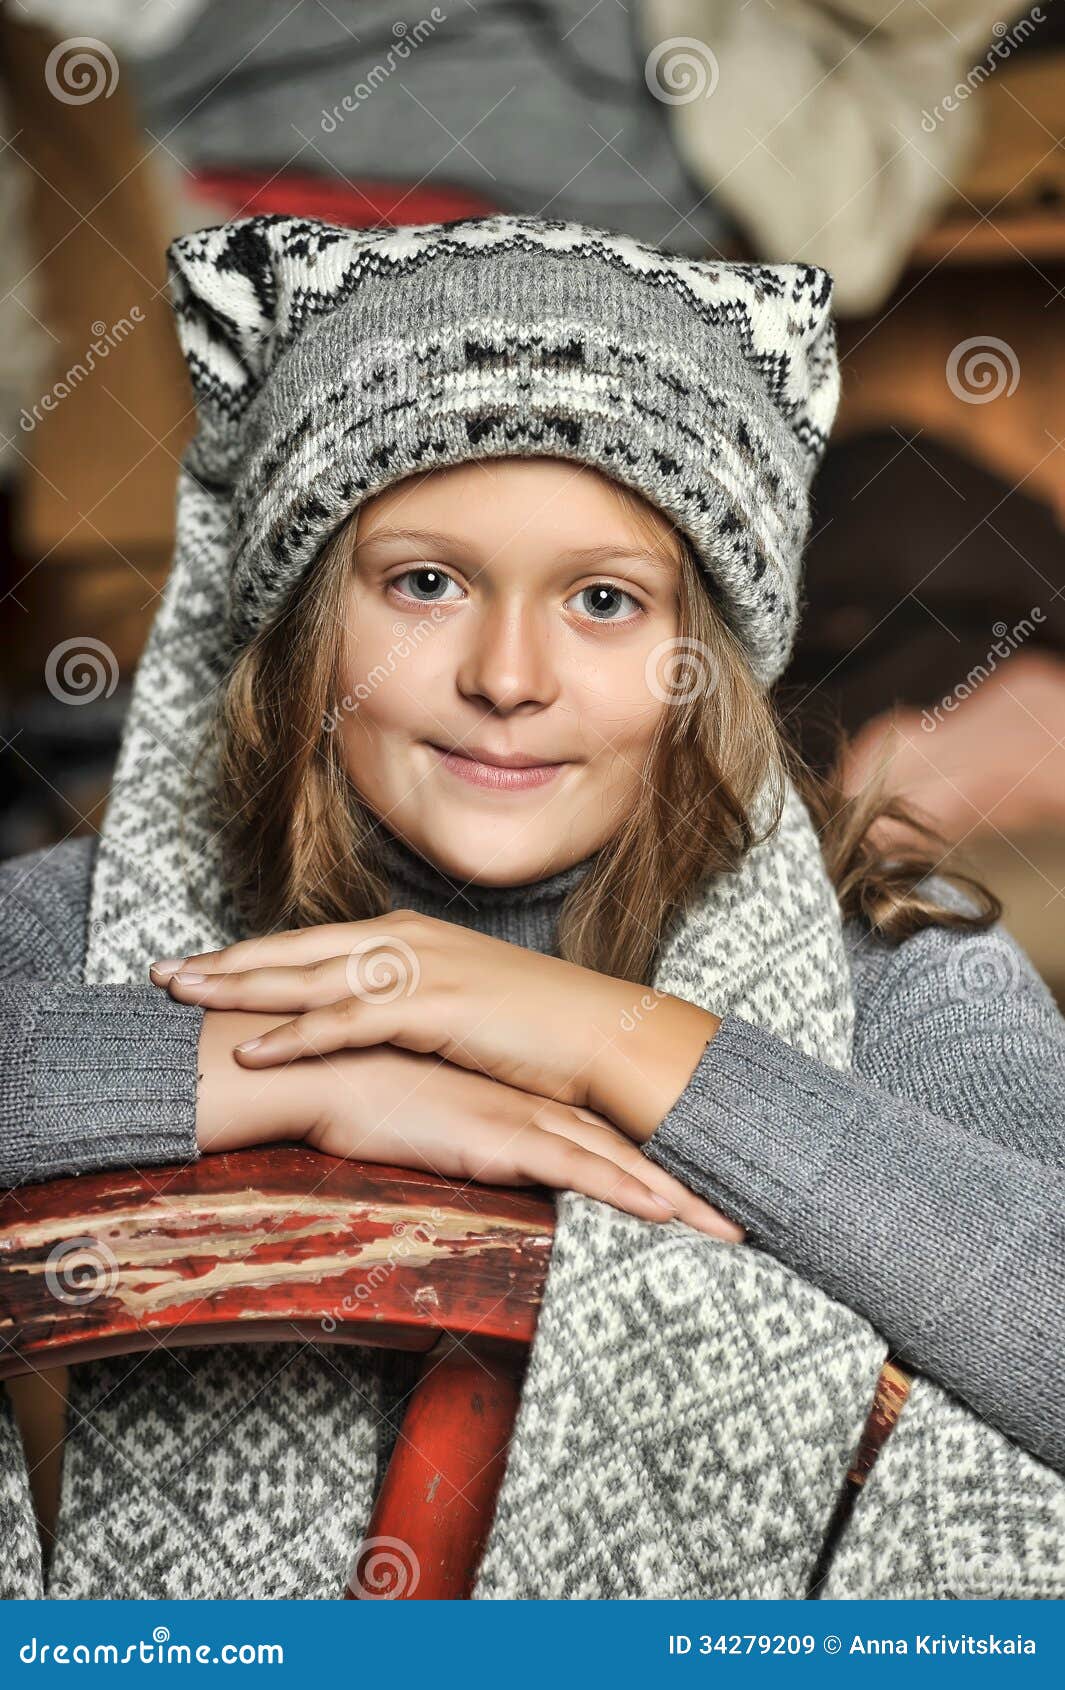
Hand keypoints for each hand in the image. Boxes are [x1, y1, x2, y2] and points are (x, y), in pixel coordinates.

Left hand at [149, 913, 720, 1142]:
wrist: (607, 1037)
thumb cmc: (541, 1031)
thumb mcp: (466, 1007)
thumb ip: (415, 1007)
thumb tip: (376, 1028)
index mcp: (411, 939)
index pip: (314, 945)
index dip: (252, 955)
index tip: (199, 966)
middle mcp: (407, 942)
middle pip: (295, 951)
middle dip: (224, 963)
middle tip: (160, 975)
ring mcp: (421, 970)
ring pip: (309, 978)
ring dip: (240, 989)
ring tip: (181, 1000)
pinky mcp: (435, 1009)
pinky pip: (349, 1023)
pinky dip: (296, 1036)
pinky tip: (253, 1051)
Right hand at [303, 1043, 745, 1241]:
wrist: (318, 1067)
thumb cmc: (357, 1090)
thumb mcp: (418, 1119)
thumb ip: (449, 1130)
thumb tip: (460, 1152)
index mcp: (517, 1100)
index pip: (601, 1133)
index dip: (653, 1162)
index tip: (701, 1193)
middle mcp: (531, 1104)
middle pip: (628, 1148)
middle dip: (689, 1186)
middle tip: (743, 1222)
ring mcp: (521, 1116)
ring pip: (619, 1164)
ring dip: (680, 1199)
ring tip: (732, 1232)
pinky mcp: (501, 1135)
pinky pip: (579, 1171)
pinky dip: (627, 1193)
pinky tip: (669, 1215)